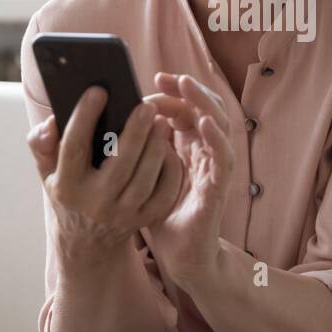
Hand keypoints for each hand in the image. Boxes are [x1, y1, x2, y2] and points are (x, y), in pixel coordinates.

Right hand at [27, 86, 183, 267]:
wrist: (87, 240)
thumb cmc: (68, 190)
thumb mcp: (47, 170)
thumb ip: (41, 143)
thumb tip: (50, 123)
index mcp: (67, 187)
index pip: (74, 148)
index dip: (84, 117)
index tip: (98, 90)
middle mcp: (94, 203)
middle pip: (119, 165)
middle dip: (135, 133)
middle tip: (146, 105)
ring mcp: (122, 215)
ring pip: (145, 179)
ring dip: (156, 148)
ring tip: (161, 121)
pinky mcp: (144, 219)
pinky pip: (163, 193)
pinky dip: (170, 169)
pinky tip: (169, 147)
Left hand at [144, 72, 235, 280]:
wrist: (181, 254)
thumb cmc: (158, 212)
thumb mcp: (139, 173)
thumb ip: (129, 147)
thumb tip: (107, 117)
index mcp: (187, 145)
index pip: (187, 106)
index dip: (175, 90)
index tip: (155, 77)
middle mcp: (204, 151)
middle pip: (205, 108)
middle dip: (189, 89)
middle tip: (168, 77)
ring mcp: (215, 167)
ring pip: (219, 124)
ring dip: (205, 102)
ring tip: (187, 85)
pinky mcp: (219, 187)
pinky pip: (224, 157)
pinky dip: (216, 137)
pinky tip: (203, 122)